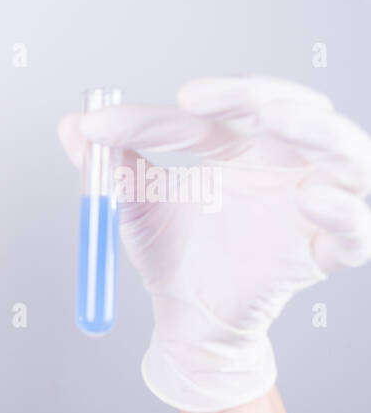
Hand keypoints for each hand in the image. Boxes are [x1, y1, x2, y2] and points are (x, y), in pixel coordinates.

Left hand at [58, 76, 370, 411]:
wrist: (183, 315)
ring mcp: (313, 208)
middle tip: (222, 100)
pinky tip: (312, 199)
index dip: (205, 97)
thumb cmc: (171, 252)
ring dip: (321, 135)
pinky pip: (357, 230)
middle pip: (302, 113)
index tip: (157, 106)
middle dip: (268, 97)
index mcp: (248, 144)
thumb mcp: (134, 202)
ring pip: (350, 158)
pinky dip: (344, 212)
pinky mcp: (323, 254)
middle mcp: (289, 166)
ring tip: (279, 124)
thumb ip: (109, 162)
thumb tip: (69, 123)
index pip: (237, 104)